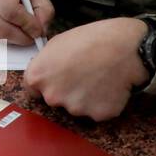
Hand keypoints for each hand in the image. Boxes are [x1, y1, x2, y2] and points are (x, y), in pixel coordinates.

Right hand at [0, 0, 53, 44]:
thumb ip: (43, 7)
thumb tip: (42, 29)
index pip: (11, 11)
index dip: (27, 24)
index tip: (38, 30)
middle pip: (2, 27)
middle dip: (21, 37)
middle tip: (32, 37)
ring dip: (12, 39)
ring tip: (22, 33)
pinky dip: (1, 38)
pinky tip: (8, 30)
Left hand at [23, 18, 149, 121]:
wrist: (124, 47)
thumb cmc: (90, 40)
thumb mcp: (56, 43)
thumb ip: (44, 63)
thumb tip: (44, 73)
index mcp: (38, 77)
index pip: (31, 89)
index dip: (44, 83)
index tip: (54, 79)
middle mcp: (52, 96)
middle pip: (53, 100)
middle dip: (64, 91)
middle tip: (81, 75)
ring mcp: (75, 108)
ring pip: (75, 107)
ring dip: (83, 97)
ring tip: (97, 77)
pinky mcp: (97, 115)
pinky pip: (96, 111)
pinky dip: (101, 103)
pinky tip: (108, 86)